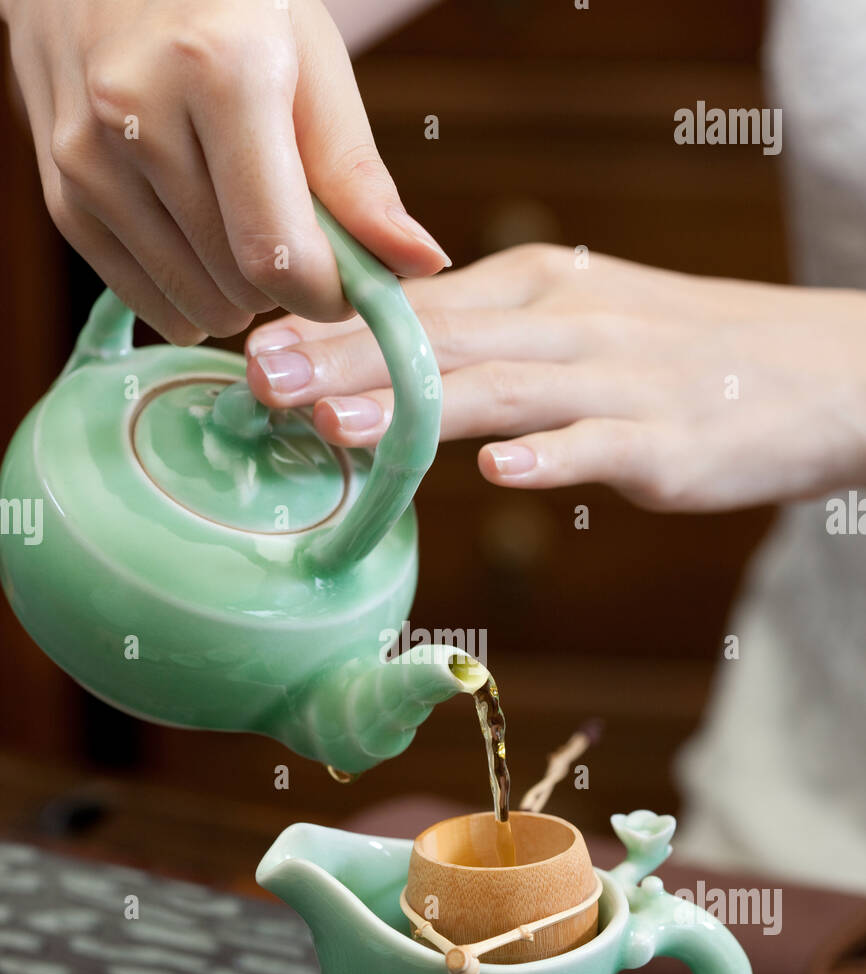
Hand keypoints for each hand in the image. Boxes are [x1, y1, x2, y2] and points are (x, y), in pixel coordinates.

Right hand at [2, 0, 447, 342]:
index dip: (330, 294)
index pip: (281, 252)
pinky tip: (203, 248)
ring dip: (239, 296)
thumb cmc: (228, 7)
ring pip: (194, 300)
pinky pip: (142, 296)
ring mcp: (88, 157)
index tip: (352, 284)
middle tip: (300, 236)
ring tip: (248, 229)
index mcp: (220, 71)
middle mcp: (137, 114)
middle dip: (289, 286)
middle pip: (240, 283)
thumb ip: (359, 177)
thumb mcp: (311, 63)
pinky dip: (186, 294)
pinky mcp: (62, 192)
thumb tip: (422, 264)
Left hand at [245, 243, 865, 509]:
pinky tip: (503, 469)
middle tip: (261, 381)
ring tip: (338, 427)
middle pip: (445, 342)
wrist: (819, 370)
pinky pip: (601, 444)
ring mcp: (620, 380)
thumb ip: (494, 346)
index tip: (256, 348)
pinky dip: (553, 455)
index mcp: (542, 289)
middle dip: (345, 362)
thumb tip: (395, 375)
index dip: (337, 330)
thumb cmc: (685, 356)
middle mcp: (570, 322)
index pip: (423, 309)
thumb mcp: (581, 326)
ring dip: (418, 408)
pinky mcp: (668, 438)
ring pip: (504, 387)